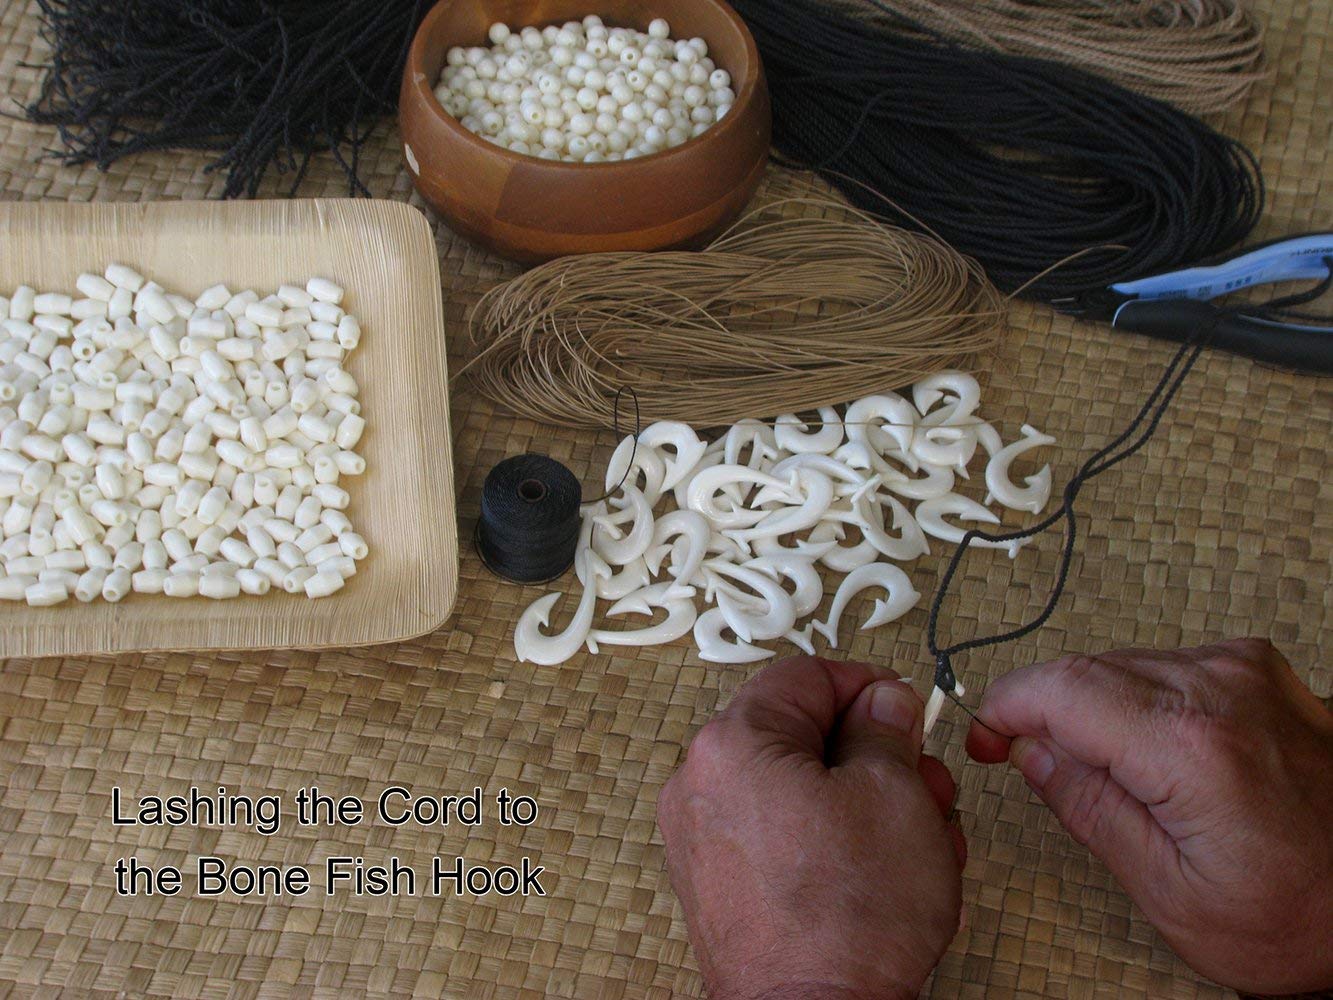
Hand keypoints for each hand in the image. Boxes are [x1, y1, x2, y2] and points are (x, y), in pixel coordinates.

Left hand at [657, 656, 964, 999]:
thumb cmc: (849, 919)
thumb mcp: (896, 794)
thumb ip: (886, 731)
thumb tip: (882, 703)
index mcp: (733, 743)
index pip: (804, 676)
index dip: (867, 687)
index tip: (906, 711)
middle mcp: (701, 784)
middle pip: (800, 735)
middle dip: (874, 755)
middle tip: (926, 785)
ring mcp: (704, 838)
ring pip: (797, 788)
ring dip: (863, 801)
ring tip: (920, 840)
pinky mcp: (718, 885)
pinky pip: (780, 835)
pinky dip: (831, 839)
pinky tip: (883, 871)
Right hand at [967, 638, 1332, 994]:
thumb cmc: (1299, 919)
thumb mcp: (1168, 891)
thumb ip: (1088, 809)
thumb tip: (1030, 752)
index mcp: (1192, 747)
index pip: (1060, 689)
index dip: (1003, 708)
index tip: (983, 738)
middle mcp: (1221, 690)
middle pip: (1086, 672)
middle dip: (1043, 714)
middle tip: (1021, 760)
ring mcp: (1245, 672)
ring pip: (1121, 665)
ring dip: (1091, 709)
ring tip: (1100, 773)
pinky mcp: (1259, 671)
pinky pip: (1164, 666)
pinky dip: (1136, 700)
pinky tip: (1147, 751)